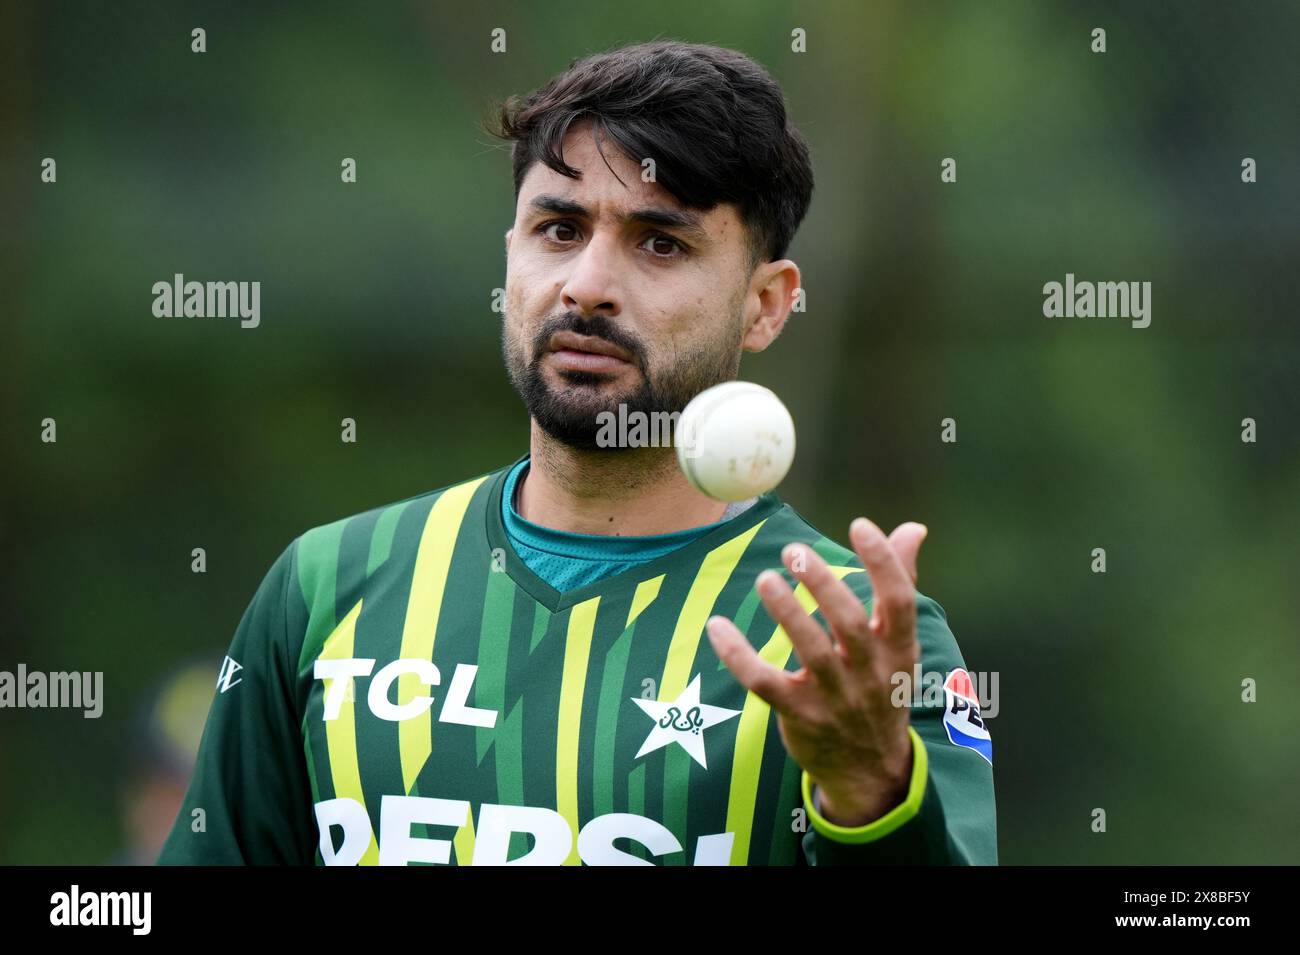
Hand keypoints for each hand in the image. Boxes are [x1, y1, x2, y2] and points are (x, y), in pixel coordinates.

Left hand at [705, 518, 927, 826]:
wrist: (871, 771)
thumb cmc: (882, 688)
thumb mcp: (898, 644)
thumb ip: (902, 582)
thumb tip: (913, 529)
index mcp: (898, 649)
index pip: (899, 601)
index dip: (883, 563)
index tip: (860, 525)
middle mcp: (870, 673)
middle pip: (848, 624)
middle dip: (823, 585)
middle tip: (795, 551)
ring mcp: (835, 698)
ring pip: (810, 652)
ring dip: (786, 613)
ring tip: (765, 579)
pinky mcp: (799, 716)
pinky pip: (765, 683)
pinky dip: (739, 655)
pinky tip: (718, 626)